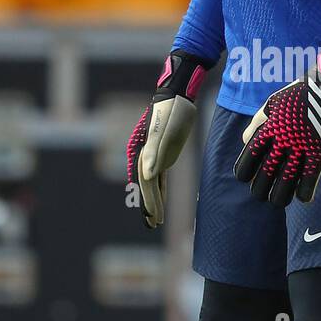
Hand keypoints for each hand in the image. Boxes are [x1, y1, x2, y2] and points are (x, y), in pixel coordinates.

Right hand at [127, 50, 209, 227]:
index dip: (149, 200)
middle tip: (153, 225)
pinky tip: (160, 201)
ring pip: (152, 183)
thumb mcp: (165, 130)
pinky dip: (160, 190)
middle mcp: (144, 156)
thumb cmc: (172, 111)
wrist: (177, 96)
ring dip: (153, 201)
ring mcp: (153, 156)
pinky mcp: (163, 154)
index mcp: (142, 152)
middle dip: (149, 205)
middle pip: (146, 186)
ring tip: (155, 221)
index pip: (146, 182)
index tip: (153, 217)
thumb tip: (148, 175)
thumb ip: (156, 151)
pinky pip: (160, 177)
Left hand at [233, 40, 320, 206]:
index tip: (246, 178)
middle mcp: (282, 141)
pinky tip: (303, 198)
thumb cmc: (296, 94)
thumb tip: (245, 141)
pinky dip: (306, 191)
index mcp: (267, 130)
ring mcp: (301, 147)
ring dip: (280, 195)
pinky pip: (311, 176)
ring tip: (277, 202)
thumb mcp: (271, 104)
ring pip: (287, 180)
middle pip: (266, 174)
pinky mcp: (319, 150)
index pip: (249, 158)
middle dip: (260, 189)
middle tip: (260, 195)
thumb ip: (257, 123)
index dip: (245, 172)